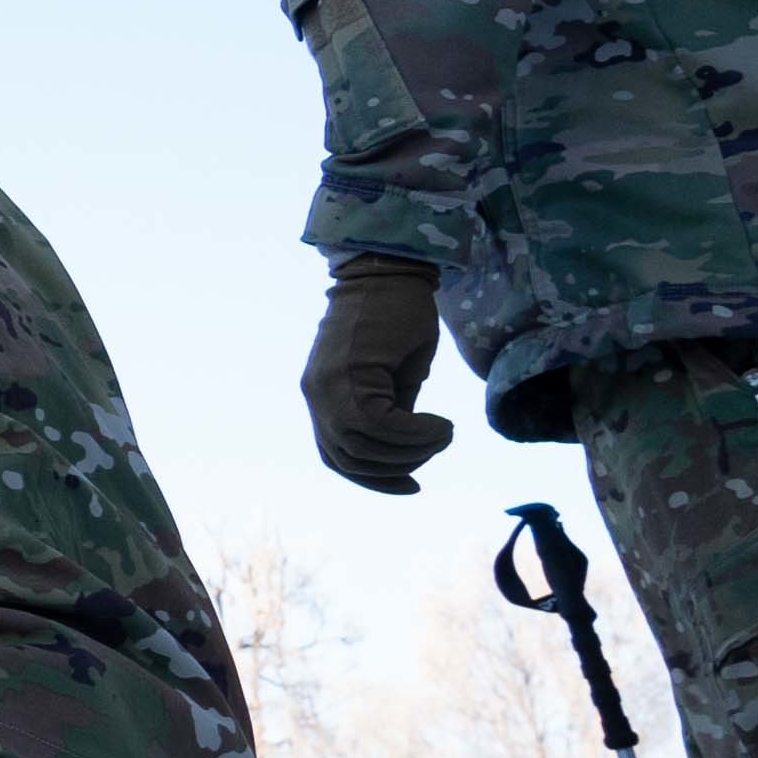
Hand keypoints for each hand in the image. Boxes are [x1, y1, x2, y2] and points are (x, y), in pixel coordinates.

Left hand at [303, 255, 451, 491]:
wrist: (390, 272)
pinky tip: (441, 425)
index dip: (373, 479)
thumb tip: (404, 449)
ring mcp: (326, 384)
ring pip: (362, 445)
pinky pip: (377, 423)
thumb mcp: (393, 378)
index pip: (336, 457)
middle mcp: (316, 395)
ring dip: (410, 451)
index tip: (411, 485)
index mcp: (323, 398)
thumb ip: (390, 413)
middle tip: (434, 447)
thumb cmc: (396, 319)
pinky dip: (413, 434)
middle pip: (349, 457)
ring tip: (442, 434)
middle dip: (398, 466)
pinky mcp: (346, 373)